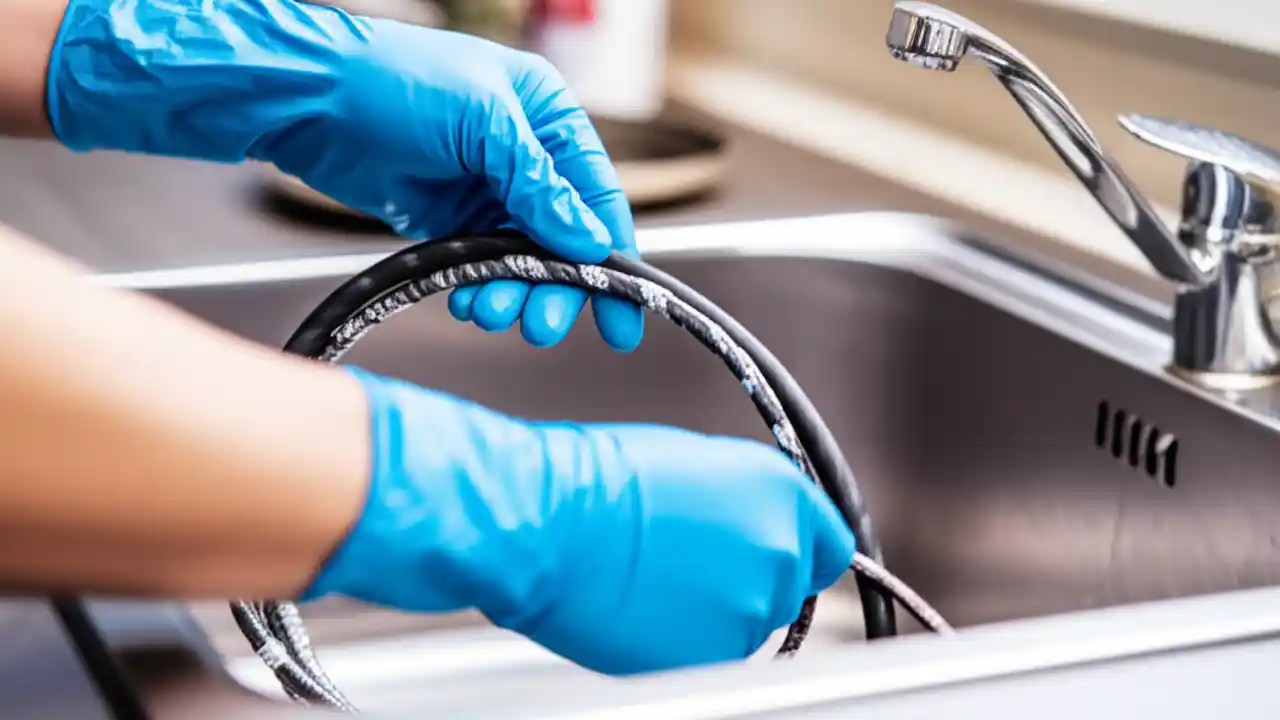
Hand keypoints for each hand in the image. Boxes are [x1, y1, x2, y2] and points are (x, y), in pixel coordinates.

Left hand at [48, 0, 641, 350]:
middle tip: (544, 324)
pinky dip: (481, 286)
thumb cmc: (390, 80)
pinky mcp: (450, 215)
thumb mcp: (482, 121)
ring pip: (524, 257)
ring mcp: (487, 187)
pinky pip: (482, 262)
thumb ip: (538, 184)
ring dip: (516, 292)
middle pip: (566, 237)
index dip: (615, 254)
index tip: (625, 307)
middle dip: (559, 285)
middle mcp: (525, 154)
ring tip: (496, 313)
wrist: (307, 97)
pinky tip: (470, 301)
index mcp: (547, 116)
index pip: (598, 195)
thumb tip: (586, 237)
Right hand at [303, 369, 856, 674]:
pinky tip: (644, 605)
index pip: (831, 544)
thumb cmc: (602, 482)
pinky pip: (710, 652)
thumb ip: (743, 500)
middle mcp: (779, 552)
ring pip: (745, 623)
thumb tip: (752, 526)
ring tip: (655, 579)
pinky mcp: (712, 655)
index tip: (777, 557)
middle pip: (786, 586)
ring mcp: (748, 610)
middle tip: (688, 563)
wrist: (555, 524)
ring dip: (712, 609)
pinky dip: (684, 638)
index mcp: (780, 493)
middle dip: (747, 578)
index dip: (798, 550)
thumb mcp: (693, 465)